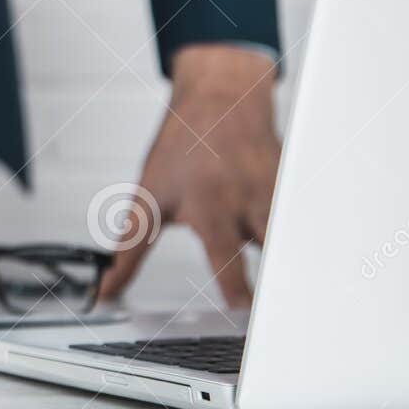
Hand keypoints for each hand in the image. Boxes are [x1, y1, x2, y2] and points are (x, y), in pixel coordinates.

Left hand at [98, 44, 279, 306]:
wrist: (220, 97)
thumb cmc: (183, 146)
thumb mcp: (148, 199)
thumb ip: (130, 251)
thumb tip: (106, 288)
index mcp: (209, 204)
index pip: (227, 256)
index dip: (237, 289)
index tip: (242, 311)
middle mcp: (247, 199)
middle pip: (273, 251)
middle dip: (280, 281)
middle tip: (278, 311)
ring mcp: (276, 193)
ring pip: (290, 238)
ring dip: (288, 260)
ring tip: (295, 289)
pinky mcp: (295, 189)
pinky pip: (302, 221)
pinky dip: (299, 239)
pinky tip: (300, 254)